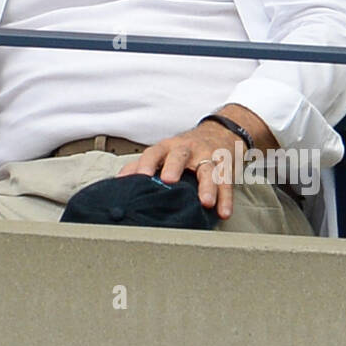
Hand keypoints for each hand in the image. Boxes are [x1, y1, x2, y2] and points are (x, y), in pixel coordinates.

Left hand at [117, 125, 242, 219]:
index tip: (140, 176)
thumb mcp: (164, 152)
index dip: (146, 163)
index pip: (154, 152)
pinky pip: (226, 182)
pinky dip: (226, 198)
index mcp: (168, 147)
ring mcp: (207, 157)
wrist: (219, 132)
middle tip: (169, 181)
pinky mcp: (225, 166)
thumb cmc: (185, 149)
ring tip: (205, 202)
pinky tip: (223, 212)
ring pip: (208, 170)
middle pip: (179, 155)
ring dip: (207, 186)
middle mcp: (187, 150)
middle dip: (173, 167)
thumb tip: (118, 182)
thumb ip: (142, 165)